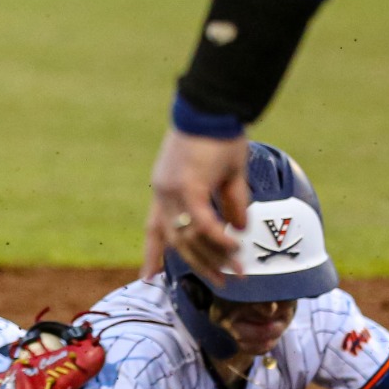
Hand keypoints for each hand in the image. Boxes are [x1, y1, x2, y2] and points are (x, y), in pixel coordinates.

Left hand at [144, 128, 252, 279]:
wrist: (213, 107)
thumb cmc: (220, 133)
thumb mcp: (227, 173)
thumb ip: (232, 200)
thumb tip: (239, 227)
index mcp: (166, 191)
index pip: (155, 229)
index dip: (152, 254)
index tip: (149, 278)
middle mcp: (163, 194)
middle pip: (176, 240)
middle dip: (200, 264)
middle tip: (221, 282)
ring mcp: (172, 190)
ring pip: (189, 236)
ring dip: (214, 255)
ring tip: (235, 271)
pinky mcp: (188, 185)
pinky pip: (202, 221)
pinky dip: (218, 236)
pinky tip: (234, 247)